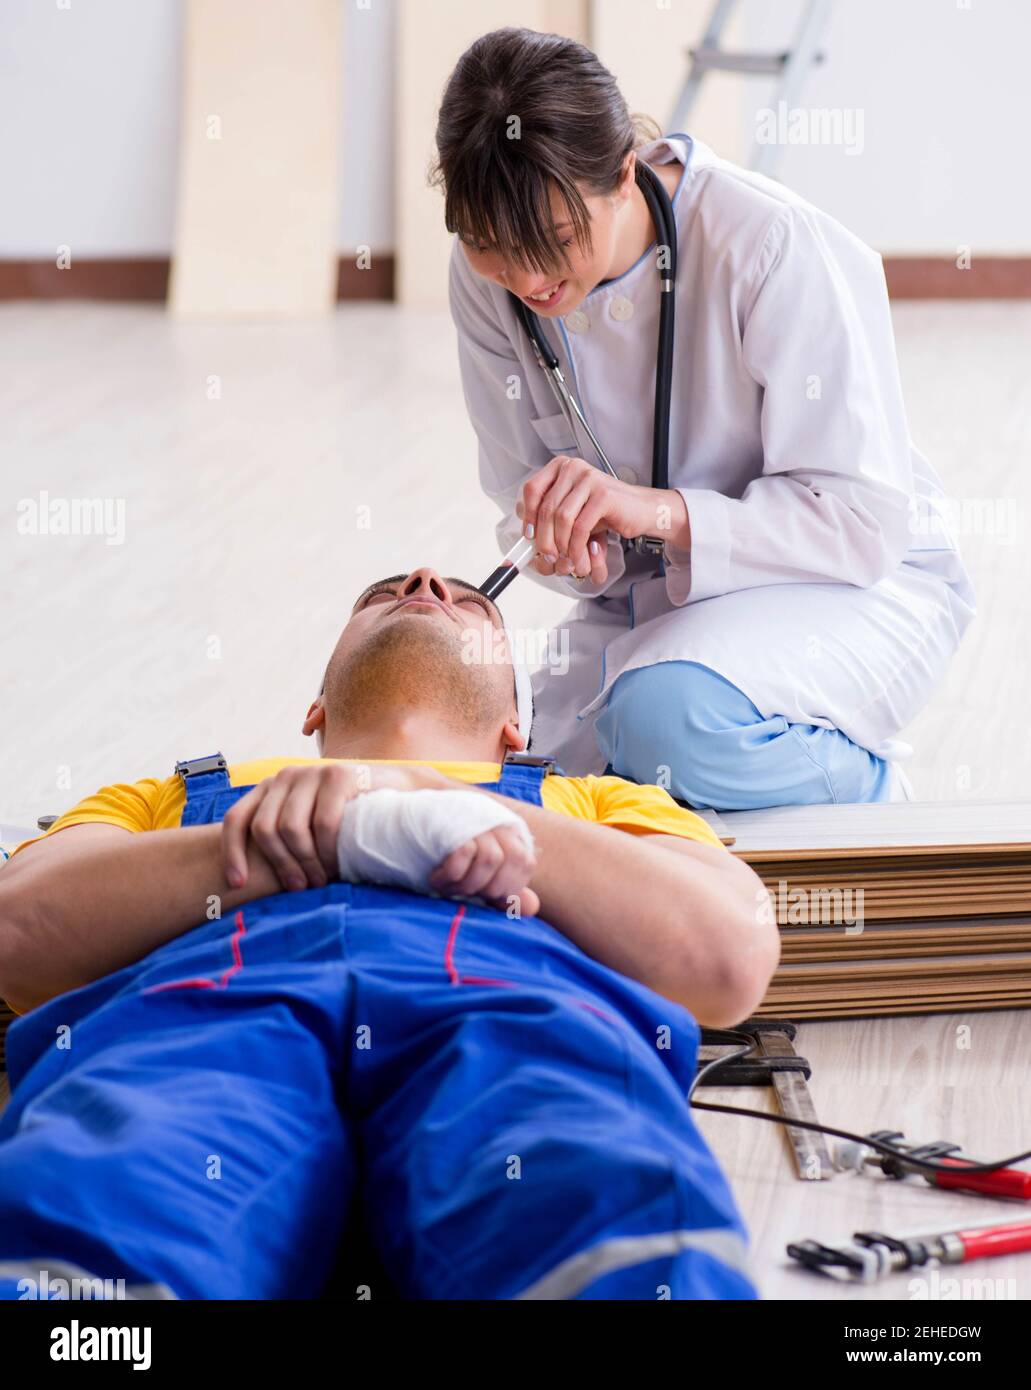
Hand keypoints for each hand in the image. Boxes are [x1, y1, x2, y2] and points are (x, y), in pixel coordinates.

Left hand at [222, 762, 448, 891]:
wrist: (399, 792)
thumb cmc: (349, 819)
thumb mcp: (309, 824)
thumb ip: (283, 838)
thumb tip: (246, 882)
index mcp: (271, 787)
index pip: (237, 819)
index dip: (233, 853)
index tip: (237, 884)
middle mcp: (286, 775)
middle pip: (264, 829)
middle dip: (279, 865)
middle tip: (299, 888)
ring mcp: (312, 772)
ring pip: (291, 828)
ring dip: (304, 863)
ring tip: (318, 881)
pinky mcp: (339, 776)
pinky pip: (323, 823)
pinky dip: (327, 851)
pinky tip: (336, 866)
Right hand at [428, 823, 539, 916]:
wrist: (404, 826)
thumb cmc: (447, 857)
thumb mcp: (479, 876)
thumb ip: (506, 891)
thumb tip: (533, 908)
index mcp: (508, 831)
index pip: (525, 863)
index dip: (508, 887)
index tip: (485, 895)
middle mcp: (495, 820)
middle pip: (514, 859)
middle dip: (490, 887)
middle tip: (465, 893)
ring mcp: (475, 818)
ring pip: (491, 858)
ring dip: (468, 884)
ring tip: (447, 887)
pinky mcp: (452, 821)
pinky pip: (464, 853)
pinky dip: (451, 875)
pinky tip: (437, 878)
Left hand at [517, 456, 685, 580]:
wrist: (641, 510)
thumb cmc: (606, 511)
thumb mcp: (573, 510)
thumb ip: (551, 517)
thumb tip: (528, 537)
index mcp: (562, 468)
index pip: (532, 490)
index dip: (528, 516)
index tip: (530, 536)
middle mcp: (574, 469)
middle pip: (546, 507)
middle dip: (544, 538)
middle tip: (548, 557)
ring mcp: (589, 480)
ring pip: (562, 518)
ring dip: (561, 545)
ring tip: (566, 560)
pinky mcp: (603, 495)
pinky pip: (580, 527)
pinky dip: (576, 547)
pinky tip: (580, 557)